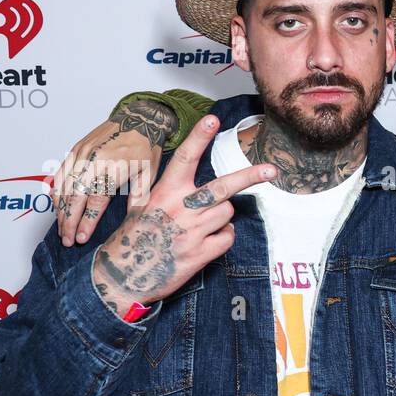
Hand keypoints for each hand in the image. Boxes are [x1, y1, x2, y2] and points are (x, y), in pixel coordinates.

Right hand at [52, 99, 178, 247]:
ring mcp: (81, 154)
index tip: (80, 238)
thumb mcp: (149, 174)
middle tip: (67, 240)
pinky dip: (56, 191)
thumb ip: (139, 197)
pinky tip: (57, 206)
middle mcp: (93, 161)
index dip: (86, 222)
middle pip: (74, 197)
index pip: (95, 201)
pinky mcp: (75, 150)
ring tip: (62, 229)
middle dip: (68, 222)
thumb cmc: (146, 147)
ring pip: (63, 187)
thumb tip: (134, 220)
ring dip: (60, 210)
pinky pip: (60, 174)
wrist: (139, 118)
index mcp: (112, 168)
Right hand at [91, 115, 275, 314]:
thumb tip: (154, 163)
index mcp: (164, 192)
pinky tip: (207, 240)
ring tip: (202, 224)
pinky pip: (227, 237)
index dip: (199, 137)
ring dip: (222, 216)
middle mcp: (180, 209)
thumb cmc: (132, 238)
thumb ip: (150, 183)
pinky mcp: (200, 254)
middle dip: (249, 176)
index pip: (185, 158)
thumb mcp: (136, 205)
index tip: (212, 119)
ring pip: (227, 212)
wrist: (123, 277)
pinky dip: (223, 237)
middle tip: (272, 170)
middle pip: (223, 186)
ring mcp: (192, 232)